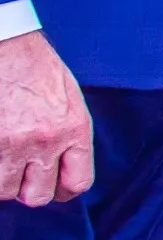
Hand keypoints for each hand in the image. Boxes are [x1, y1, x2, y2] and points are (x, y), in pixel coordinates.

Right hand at [0, 29, 92, 206]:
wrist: (7, 44)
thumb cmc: (35, 66)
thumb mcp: (67, 98)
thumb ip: (68, 134)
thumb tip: (63, 167)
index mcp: (73, 127)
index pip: (77, 182)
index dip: (62, 188)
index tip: (53, 184)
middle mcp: (45, 140)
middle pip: (38, 196)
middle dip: (29, 188)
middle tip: (22, 171)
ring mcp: (11, 144)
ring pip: (5, 191)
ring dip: (3, 180)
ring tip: (4, 156)